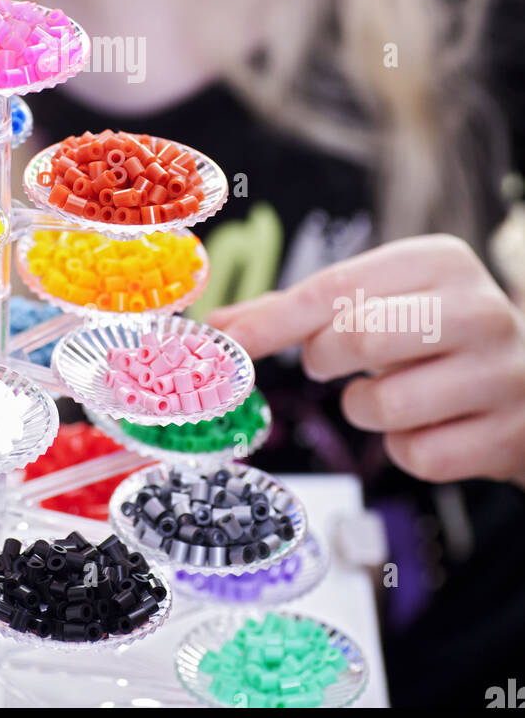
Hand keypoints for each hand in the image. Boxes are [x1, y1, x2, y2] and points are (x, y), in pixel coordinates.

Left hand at [208, 235, 524, 488]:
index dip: (272, 321)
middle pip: (356, 339)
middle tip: (332, 360)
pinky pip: (416, 455)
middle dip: (327, 359)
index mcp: (441, 261)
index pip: (334, 288)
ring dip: (367, 408)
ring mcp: (501, 374)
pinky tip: (432, 424)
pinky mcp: (508, 435)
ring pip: (383, 405)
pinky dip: (406, 448)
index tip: (226, 341)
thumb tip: (221, 325)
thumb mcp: (383, 300)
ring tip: (394, 391)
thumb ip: (301, 311)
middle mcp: (479, 310)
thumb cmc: (437, 335)